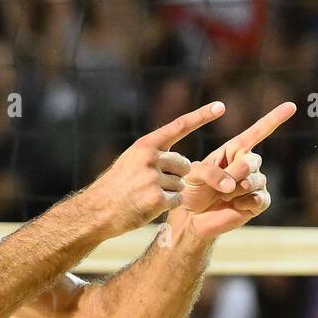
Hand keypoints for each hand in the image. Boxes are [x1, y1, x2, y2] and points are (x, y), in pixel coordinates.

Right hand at [86, 101, 226, 232]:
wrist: (97, 210)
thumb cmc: (116, 187)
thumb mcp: (131, 161)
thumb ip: (154, 155)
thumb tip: (183, 159)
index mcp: (145, 145)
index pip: (179, 126)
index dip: (202, 116)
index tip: (220, 106)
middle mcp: (150, 158)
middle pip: (184, 164)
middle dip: (176, 176)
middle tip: (152, 185)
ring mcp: (153, 178)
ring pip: (181, 185)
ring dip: (169, 193)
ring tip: (146, 196)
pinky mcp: (157, 199)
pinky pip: (177, 201)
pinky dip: (167, 206)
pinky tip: (149, 206)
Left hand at [169, 101, 296, 240]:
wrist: (192, 218)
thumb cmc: (191, 191)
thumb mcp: (193, 174)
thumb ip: (210, 172)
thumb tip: (233, 184)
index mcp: (233, 151)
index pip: (256, 132)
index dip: (274, 119)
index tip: (291, 106)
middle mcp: (247, 164)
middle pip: (252, 161)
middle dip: (235, 173)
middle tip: (221, 186)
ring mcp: (254, 183)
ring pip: (256, 180)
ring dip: (236, 190)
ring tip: (222, 196)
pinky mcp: (257, 202)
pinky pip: (261, 198)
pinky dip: (246, 202)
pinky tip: (236, 205)